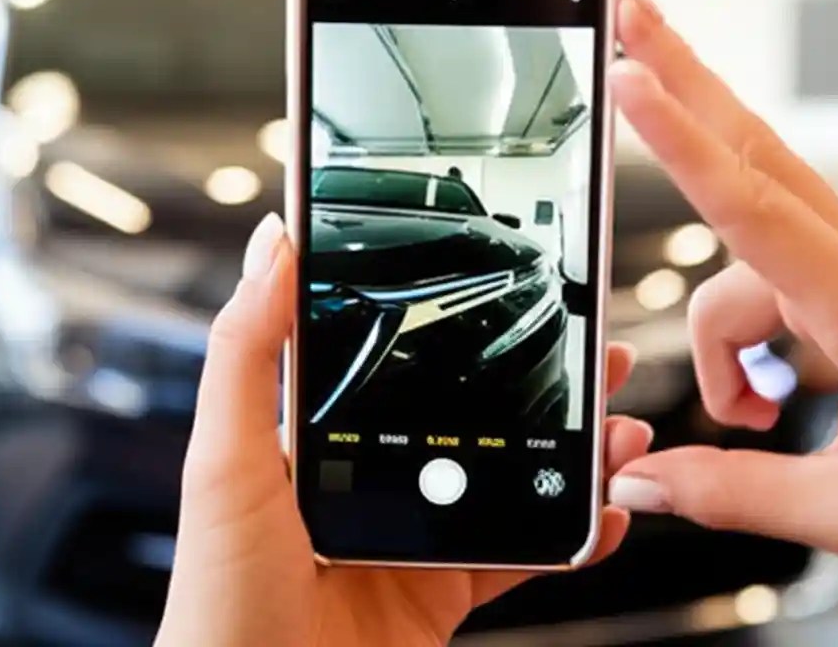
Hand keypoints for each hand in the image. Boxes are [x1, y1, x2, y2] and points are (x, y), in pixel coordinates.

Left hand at [155, 214, 652, 646]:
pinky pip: (522, 553)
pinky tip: (603, 511)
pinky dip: (571, 536)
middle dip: (543, 378)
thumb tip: (271, 243)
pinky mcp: (445, 588)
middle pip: (476, 410)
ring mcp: (417, 530)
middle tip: (595, 349)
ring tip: (619, 424)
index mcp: (325, 433)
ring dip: (573, 449)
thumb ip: (249, 352)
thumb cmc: (219, 592)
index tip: (506, 277)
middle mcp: (377, 474)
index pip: (402, 355)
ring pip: (512, 474)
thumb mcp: (227, 458)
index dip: (459, 317)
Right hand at [606, 0, 837, 580]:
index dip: (678, 140)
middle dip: (683, 78)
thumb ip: (735, 491)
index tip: (631, 81)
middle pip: (751, 148)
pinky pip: (771, 281)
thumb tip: (645, 481)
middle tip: (630, 15)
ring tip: (751, 417)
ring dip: (718, 333)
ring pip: (745, 250)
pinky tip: (767, 396)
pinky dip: (745, 339)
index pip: (750, 203)